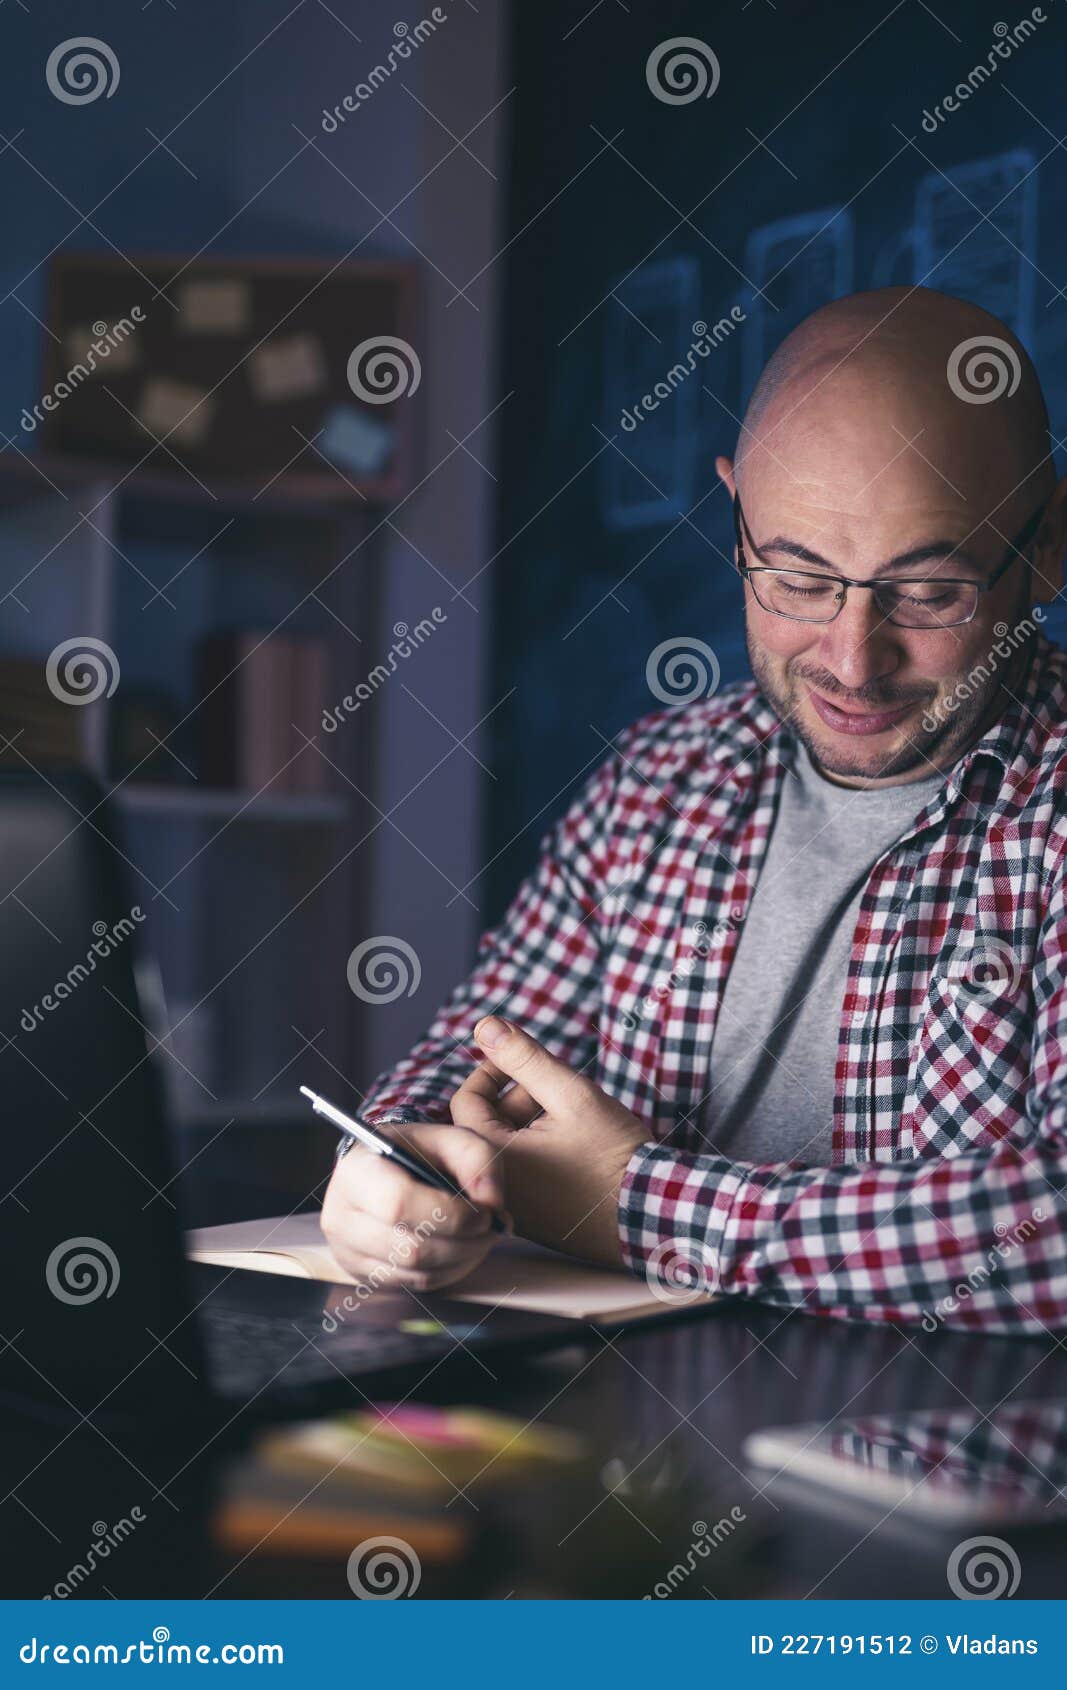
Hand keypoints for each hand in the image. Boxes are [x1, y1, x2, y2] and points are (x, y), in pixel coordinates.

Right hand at [320, 1123, 506, 1291]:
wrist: (386, 1171)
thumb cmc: (419, 1152)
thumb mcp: (451, 1138)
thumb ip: (479, 1159)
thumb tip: (491, 1204)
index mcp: (357, 1171)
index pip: (399, 1204)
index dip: (451, 1216)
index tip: (485, 1213)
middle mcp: (342, 1214)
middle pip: (409, 1248)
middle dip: (465, 1243)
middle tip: (494, 1228)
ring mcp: (347, 1250)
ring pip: (415, 1272)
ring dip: (462, 1260)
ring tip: (483, 1237)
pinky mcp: (362, 1273)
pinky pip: (412, 1285)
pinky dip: (448, 1272)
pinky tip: (462, 1249)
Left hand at [450, 1017, 649, 1267]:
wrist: (655, 1215)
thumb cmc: (615, 1156)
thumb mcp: (571, 1095)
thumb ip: (525, 1057)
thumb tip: (485, 1025)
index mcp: (492, 1161)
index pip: (466, 1101)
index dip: (494, 1070)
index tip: (524, 1060)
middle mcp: (492, 1191)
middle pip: (485, 1125)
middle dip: (518, 1098)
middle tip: (559, 1090)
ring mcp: (511, 1211)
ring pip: (505, 1148)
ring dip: (530, 1123)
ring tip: (573, 1117)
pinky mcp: (532, 1222)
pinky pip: (520, 1175)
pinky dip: (537, 1152)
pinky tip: (574, 1145)